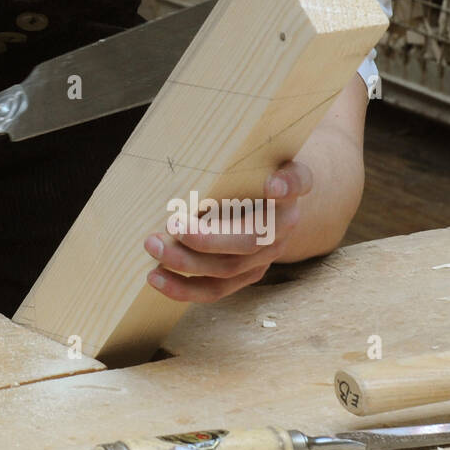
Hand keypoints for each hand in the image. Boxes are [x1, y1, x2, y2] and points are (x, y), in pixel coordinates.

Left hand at [143, 161, 311, 302]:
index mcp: (287, 194)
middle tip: (171, 223)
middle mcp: (280, 230)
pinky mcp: (243, 275)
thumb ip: (271, 166)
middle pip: (247, 241)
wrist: (271, 203)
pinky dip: (183, 287)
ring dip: (186, 263)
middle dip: (206, 238)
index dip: (287, 186)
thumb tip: (275, 186)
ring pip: (226, 270)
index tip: (273, 186)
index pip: (296, 185)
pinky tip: (155, 277)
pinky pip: (214, 289)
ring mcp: (262, 258)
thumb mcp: (265, 160)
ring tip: (153, 247)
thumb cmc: (256, 175)